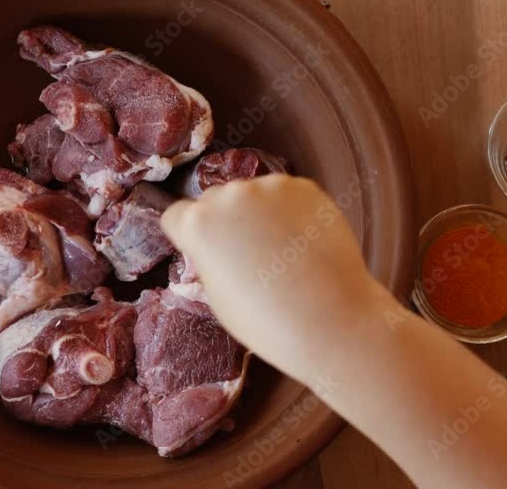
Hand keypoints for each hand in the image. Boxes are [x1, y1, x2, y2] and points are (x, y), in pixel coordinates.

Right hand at [161, 174, 387, 384]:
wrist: (329, 319)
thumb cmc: (266, 321)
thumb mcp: (216, 296)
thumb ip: (210, 259)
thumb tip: (218, 248)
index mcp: (198, 224)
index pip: (177, 215)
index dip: (190, 235)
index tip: (206, 251)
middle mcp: (230, 195)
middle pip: (215, 200)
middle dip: (225, 220)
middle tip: (249, 254)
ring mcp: (270, 186)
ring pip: (253, 195)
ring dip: (259, 213)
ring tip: (282, 250)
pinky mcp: (305, 186)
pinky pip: (286, 195)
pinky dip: (290, 211)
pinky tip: (303, 242)